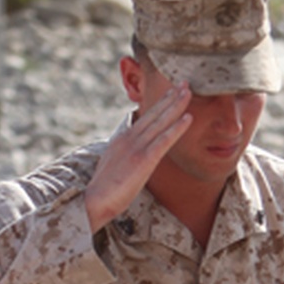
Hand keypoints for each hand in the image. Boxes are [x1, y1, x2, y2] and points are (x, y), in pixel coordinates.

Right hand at [84, 82, 192, 231]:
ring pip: (160, 122)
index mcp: (123, 139)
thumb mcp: (115, 166)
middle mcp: (129, 138)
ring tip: (188, 91)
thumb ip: (125, 156)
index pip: (145, 117)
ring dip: (176, 105)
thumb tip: (132, 155)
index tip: (172, 91)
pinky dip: (176, 128)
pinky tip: (188, 118)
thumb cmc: (105, 191)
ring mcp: (136, 148)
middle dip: (170, 97)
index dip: (160, 103)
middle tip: (185, 82)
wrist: (94, 201)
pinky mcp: (142, 160)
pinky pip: (163, 141)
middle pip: (154, 114)